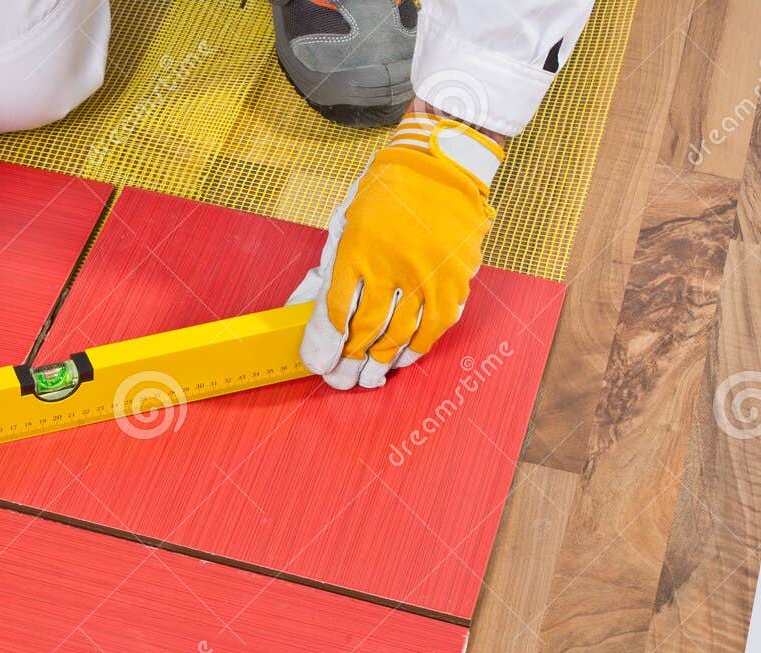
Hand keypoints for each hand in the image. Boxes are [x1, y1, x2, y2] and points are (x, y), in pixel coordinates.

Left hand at [290, 112, 503, 389]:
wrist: (440, 163)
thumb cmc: (387, 192)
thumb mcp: (345, 223)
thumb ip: (330, 269)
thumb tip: (306, 309)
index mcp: (356, 250)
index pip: (334, 311)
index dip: (323, 345)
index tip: (317, 364)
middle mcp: (390, 266)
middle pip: (364, 330)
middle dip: (349, 363)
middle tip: (340, 381)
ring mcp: (425, 274)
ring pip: (398, 334)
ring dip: (380, 363)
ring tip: (367, 379)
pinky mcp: (454, 278)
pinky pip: (435, 325)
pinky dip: (417, 348)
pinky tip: (403, 360)